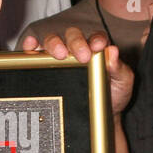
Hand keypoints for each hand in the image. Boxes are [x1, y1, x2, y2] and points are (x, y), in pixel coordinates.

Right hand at [20, 26, 134, 115]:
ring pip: (52, 40)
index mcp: (97, 48)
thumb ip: (119, 68)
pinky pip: (34, 52)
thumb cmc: (111, 95)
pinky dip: (30, 46)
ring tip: (59, 54)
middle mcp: (76, 48)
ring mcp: (58, 55)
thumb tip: (112, 51)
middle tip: (81, 56)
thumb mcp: (123, 83)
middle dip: (75, 42)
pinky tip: (31, 47)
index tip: (97, 46)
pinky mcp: (42, 64)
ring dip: (53, 43)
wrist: (97, 117)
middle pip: (72, 35)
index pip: (95, 37)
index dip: (95, 39)